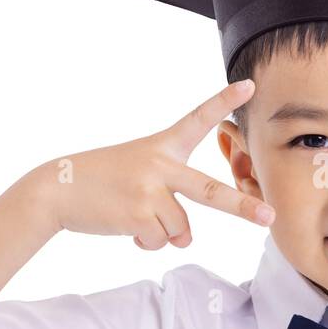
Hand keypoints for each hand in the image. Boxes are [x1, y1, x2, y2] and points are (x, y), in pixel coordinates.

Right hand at [36, 79, 273, 249]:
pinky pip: (160, 242)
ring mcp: (149, 190)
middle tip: (270, 216)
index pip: (198, 119)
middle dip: (243, 207)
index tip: (250, 85)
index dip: (224, 101)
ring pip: (179, 229)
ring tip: (134, 214)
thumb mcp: (140, 176)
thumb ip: (171, 203)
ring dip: (161, 233)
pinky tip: (125, 226)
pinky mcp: (137, 215)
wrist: (57, 189)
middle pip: (210, 192)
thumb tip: (184, 238)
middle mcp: (160, 165)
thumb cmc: (104, 181)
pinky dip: (146, 243)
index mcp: (163, 146)